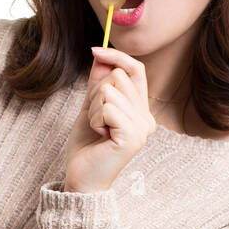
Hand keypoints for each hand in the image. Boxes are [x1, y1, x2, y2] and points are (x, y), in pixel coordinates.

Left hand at [64, 45, 155, 192]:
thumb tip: (100, 54)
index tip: (95, 50)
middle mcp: (147, 118)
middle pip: (118, 77)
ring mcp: (142, 128)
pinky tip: (99, 136)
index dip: (117, 57)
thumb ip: (98, 83)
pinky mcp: (132, 137)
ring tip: (97, 130)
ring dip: (93, 109)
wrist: (81, 178)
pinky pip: (107, 108)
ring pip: (110, 91)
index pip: (136, 70)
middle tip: (95, 119)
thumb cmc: (86, 147)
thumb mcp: (90, 107)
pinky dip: (95, 119)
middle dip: (96, 93)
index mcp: (141, 110)